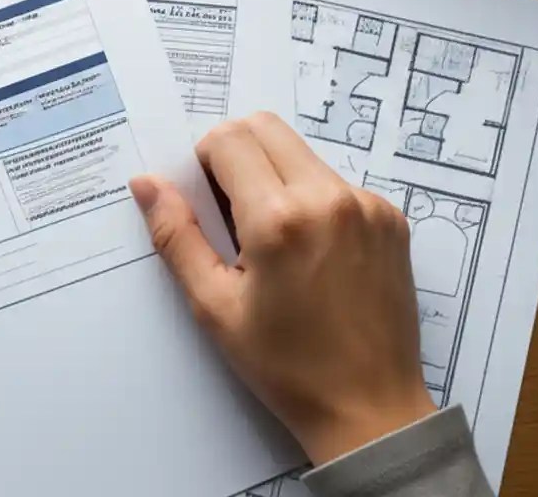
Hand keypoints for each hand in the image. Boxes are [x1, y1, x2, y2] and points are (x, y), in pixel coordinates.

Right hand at [129, 112, 434, 464]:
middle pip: (265, 128)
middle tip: (230, 214)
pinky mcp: (391, 218)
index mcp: (279, 219)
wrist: (370, 409)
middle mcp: (330, 198)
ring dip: (274, 176)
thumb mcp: (214, 306)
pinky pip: (335, 181)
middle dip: (235, 155)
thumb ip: (176, 236)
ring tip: (273, 243)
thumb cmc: (287, 367)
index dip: (203, 163)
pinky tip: (309, 254)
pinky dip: (311, 199)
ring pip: (301, 152)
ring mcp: (368, 205)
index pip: (228, 139)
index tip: (206, 206)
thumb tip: (147, 184)